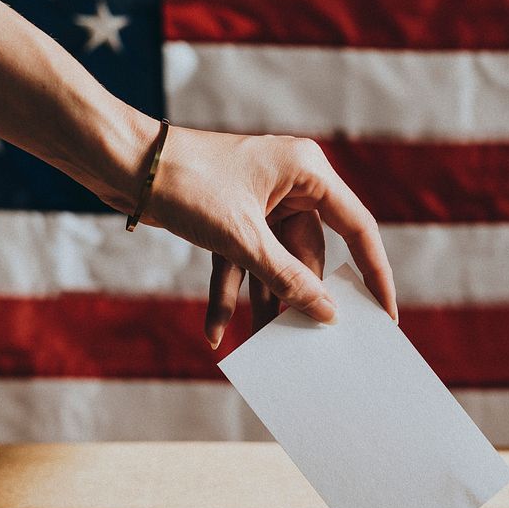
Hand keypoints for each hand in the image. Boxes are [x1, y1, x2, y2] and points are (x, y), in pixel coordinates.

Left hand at [142, 127, 396, 346]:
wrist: (123, 163)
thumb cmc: (187, 184)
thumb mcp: (242, 238)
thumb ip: (288, 278)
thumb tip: (328, 313)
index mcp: (307, 172)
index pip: (357, 228)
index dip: (374, 273)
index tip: (385, 316)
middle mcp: (290, 184)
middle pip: (311, 253)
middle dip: (301, 296)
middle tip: (308, 342)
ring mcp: (260, 202)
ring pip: (275, 262)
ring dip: (264, 300)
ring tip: (263, 345)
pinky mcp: (232, 216)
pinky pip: (242, 260)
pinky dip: (230, 292)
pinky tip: (215, 331)